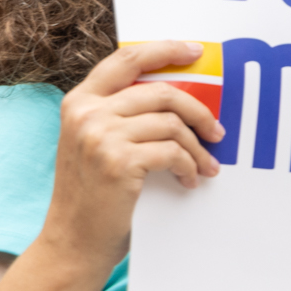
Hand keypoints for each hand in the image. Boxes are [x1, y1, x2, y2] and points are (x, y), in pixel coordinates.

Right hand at [40, 42, 224, 267]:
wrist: (73, 240)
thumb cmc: (94, 194)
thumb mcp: (96, 144)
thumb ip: (121, 116)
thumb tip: (178, 98)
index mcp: (80, 101)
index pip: (126, 59)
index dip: (165, 50)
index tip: (194, 52)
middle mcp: (86, 112)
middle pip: (162, 92)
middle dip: (198, 112)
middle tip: (217, 132)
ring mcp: (99, 135)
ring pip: (172, 123)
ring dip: (198, 147)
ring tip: (206, 165)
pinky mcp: (118, 161)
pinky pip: (173, 152)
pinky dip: (189, 166)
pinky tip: (189, 180)